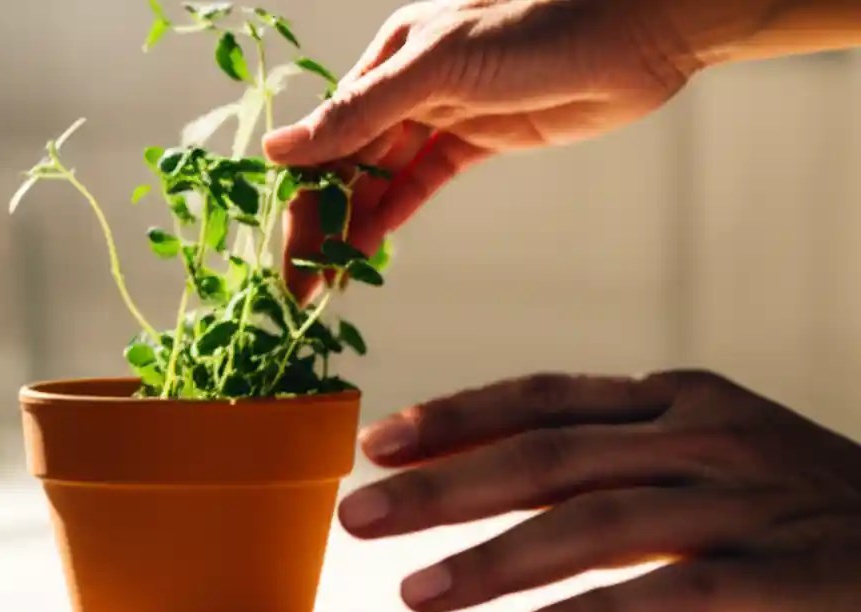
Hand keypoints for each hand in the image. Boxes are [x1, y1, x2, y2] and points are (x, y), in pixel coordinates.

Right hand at [265, 0, 719, 302]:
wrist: (632, 30)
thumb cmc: (535, 29)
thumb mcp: (436, 68)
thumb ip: (360, 113)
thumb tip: (279, 149)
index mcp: (387, 58)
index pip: (326, 137)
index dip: (303, 197)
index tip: (290, 252)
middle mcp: (408, 85)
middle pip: (349, 162)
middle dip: (323, 221)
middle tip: (305, 282)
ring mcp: (445, 112)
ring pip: (383, 176)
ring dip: (356, 224)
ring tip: (333, 276)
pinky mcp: (480, 139)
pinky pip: (423, 180)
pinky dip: (396, 211)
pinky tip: (371, 245)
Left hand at [339, 371, 860, 611]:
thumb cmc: (796, 508)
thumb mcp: (703, 452)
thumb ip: (608, 452)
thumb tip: (489, 465)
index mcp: (674, 400)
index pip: (541, 398)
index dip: (454, 418)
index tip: (376, 443)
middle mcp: (699, 439)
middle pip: (547, 458)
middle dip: (442, 488)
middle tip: (360, 516)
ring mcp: (739, 505)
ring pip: (595, 525)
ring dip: (495, 560)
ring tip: (417, 592)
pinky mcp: (775, 579)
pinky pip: (674, 597)